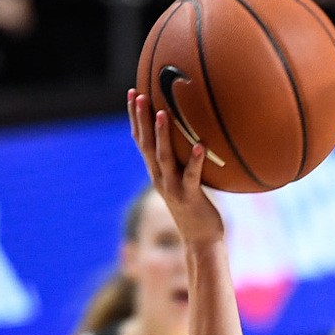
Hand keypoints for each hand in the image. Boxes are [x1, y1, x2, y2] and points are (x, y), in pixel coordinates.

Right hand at [129, 90, 226, 248]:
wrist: (201, 241)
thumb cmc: (197, 209)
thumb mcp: (186, 181)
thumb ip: (184, 162)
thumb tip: (195, 135)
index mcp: (157, 172)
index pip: (141, 140)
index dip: (135, 117)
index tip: (133, 93)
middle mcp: (160, 178)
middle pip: (145, 144)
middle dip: (141, 119)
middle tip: (139, 94)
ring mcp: (173, 188)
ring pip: (163, 158)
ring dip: (162, 135)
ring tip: (164, 113)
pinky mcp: (190, 198)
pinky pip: (191, 176)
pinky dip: (194, 160)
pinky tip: (200, 145)